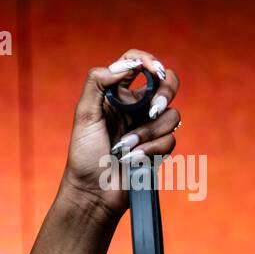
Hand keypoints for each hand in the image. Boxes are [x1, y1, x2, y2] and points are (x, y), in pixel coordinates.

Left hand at [62, 48, 181, 222]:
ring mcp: (148, 127)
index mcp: (115, 96)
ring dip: (148, 133)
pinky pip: (170, 139)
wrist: (92, 193)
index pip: (136, 63)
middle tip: (153, 107)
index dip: (147, 60)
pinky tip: (132, 161)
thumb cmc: (83, 156)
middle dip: (165, 92)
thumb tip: (124, 65)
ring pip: (171, 114)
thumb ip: (97, 83)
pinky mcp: (158, 147)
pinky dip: (151, 150)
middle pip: (166, 82)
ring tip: (125, 149)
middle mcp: (135, 108)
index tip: (150, 68)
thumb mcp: (84, 115)